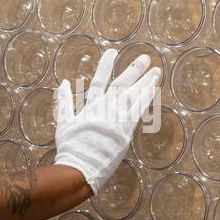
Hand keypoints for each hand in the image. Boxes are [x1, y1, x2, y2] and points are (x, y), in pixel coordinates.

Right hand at [53, 48, 160, 194]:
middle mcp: (105, 109)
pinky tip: (154, 88)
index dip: (106, 65)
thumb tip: (63, 83)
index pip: (99, 81)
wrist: (80, 167)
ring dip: (145, 82)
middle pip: (121, 84)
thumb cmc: (70, 148)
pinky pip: (139, 109)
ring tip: (156, 70)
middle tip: (145, 58)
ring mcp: (117, 119)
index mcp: (90, 107)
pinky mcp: (126, 130)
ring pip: (134, 95)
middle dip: (134, 70)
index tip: (112, 52)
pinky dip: (146, 97)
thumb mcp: (63, 123)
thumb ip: (64, 102)